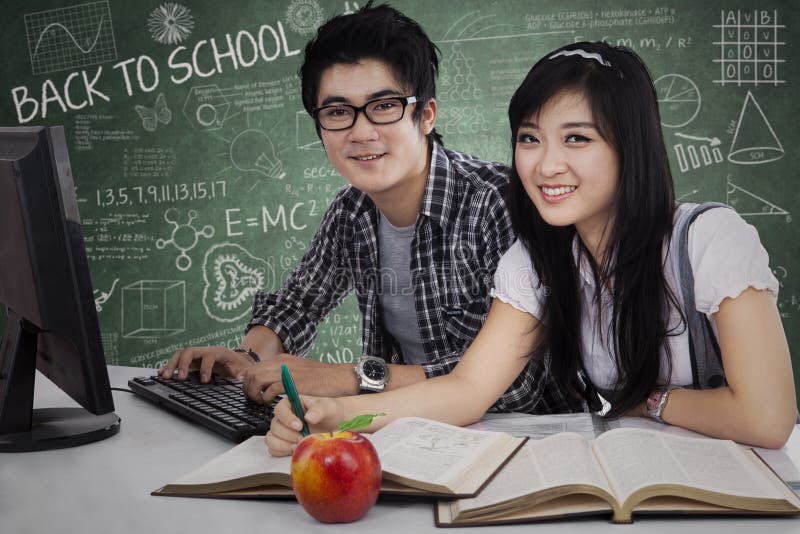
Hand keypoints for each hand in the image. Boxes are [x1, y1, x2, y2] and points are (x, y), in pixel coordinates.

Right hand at [159, 346, 255, 381]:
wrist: (235, 358)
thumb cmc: (238, 364)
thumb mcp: (243, 368)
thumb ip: (242, 373)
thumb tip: (242, 378)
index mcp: (218, 352)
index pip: (209, 356)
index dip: (205, 367)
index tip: (204, 380)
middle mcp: (204, 351)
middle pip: (190, 351)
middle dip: (183, 364)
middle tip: (180, 378)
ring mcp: (196, 354)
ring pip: (181, 354)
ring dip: (172, 364)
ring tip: (165, 376)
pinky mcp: (190, 360)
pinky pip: (177, 360)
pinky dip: (169, 366)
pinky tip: (161, 374)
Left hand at [240, 353, 356, 402]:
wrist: (340, 378)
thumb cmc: (321, 379)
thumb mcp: (297, 372)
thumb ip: (282, 375)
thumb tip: (265, 384)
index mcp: (281, 359)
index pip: (253, 367)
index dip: (247, 381)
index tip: (250, 391)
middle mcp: (281, 362)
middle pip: (251, 372)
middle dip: (247, 388)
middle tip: (254, 399)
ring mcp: (286, 371)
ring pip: (256, 379)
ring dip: (254, 393)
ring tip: (262, 401)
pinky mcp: (292, 382)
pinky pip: (269, 389)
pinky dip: (266, 398)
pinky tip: (271, 403)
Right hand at [264, 395, 344, 455]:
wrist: (336, 425)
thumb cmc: (330, 412)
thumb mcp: (328, 407)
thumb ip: (319, 410)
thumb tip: (309, 417)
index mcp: (292, 404)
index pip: (280, 409)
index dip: (287, 418)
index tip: (299, 426)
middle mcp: (285, 417)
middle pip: (275, 426)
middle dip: (288, 434)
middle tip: (302, 438)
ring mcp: (283, 431)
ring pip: (271, 438)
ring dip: (283, 445)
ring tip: (298, 446)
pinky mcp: (284, 444)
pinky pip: (273, 449)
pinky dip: (281, 452)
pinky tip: (294, 451)